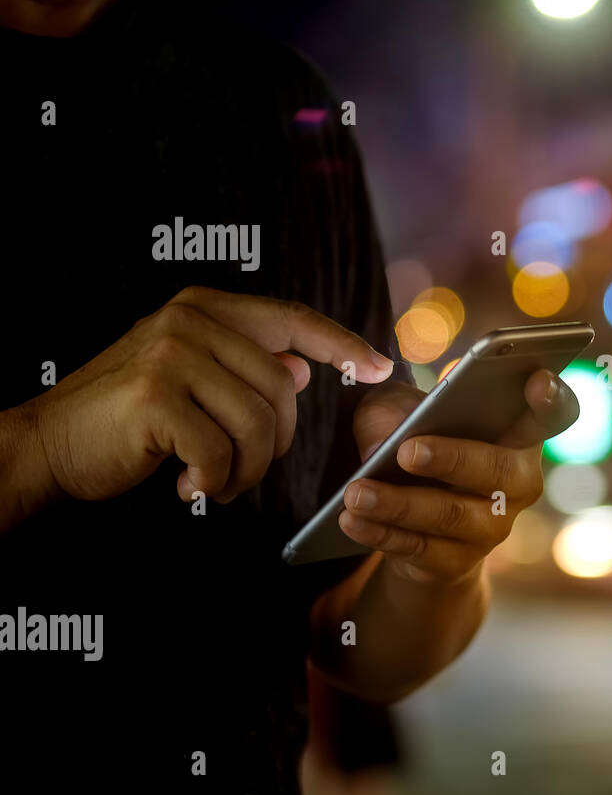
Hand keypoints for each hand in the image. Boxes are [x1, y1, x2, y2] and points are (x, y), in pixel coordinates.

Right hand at [30, 286, 392, 504]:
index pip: (292, 319)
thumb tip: (304, 370)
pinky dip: (215, 480)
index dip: (342, 344)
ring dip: (246, 469)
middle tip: (240, 468)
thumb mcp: (189, 381)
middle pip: (283, 388)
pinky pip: (222, 450)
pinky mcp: (156, 396)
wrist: (47, 444)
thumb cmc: (126, 419)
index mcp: (204, 309)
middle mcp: (189, 321)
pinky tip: (187, 486)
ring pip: (259, 423)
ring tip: (216, 481)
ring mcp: (172, 354)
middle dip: (275, 442)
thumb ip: (244, 368)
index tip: (381, 366)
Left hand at [340, 369, 579, 583]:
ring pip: (451, 514)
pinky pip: (421, 548)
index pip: (553, 413)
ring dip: (399, 503)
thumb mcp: (403, 413)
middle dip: (452, 459)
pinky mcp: (460, 561)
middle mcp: (520, 482)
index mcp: (520, 434)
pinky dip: (382, 533)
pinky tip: (350, 519)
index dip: (552, 398)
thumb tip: (383, 441)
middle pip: (498, 469)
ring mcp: (494, 526)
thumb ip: (396, 411)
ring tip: (355, 492)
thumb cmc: (420, 443)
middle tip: (405, 451)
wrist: (418, 523)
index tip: (537, 379)